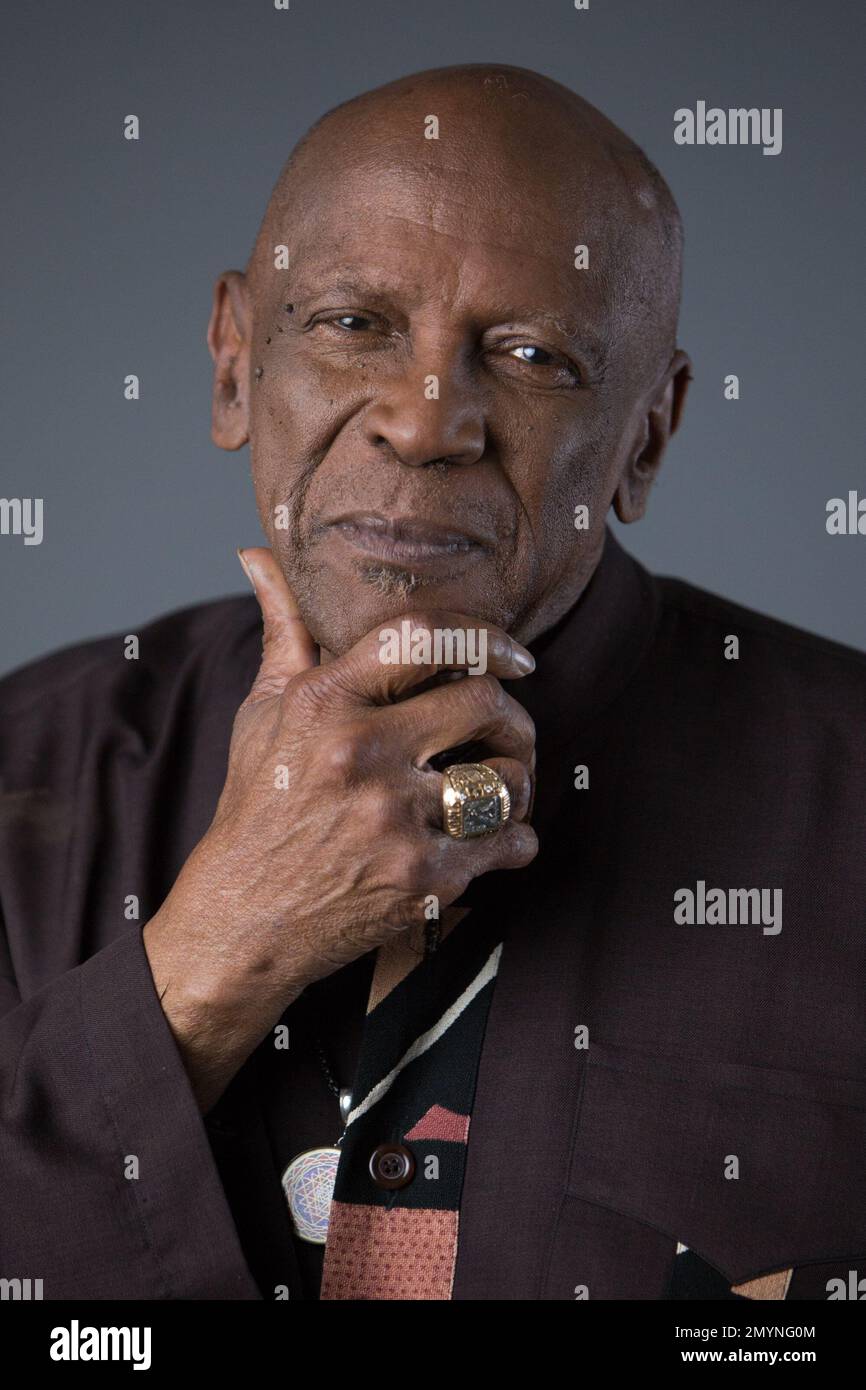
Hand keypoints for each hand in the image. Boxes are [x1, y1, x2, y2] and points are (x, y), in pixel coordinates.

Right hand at [144, 548, 536, 1108]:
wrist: (241, 919)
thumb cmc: (257, 807)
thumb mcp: (261, 713)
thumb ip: (282, 631)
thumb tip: (258, 557)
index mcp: (324, 703)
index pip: (425, 637)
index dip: (486, 636)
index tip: (516, 655)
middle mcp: (360, 755)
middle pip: (484, 702)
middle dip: (513, 715)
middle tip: (510, 730)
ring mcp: (393, 819)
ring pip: (506, 777)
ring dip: (518, 780)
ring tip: (500, 786)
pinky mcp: (421, 878)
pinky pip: (508, 843)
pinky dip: (515, 840)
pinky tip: (497, 839)